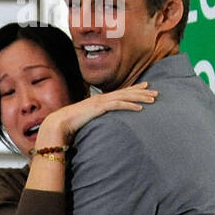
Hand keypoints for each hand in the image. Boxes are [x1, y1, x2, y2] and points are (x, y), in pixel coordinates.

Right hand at [38, 81, 156, 144]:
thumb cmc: (69, 125)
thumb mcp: (86, 121)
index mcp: (99, 100)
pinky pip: (118, 105)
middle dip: (142, 91)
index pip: (120, 92)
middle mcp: (102, 97)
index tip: (145, 87)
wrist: (59, 124)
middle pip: (126, 92)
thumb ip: (94, 120)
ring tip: (153, 99)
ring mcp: (101, 101)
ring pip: (125, 96)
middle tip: (156, 92)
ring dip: (140, 97)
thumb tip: (100, 127)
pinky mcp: (100, 107)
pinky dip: (130, 105)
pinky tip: (140, 108)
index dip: (134, 89)